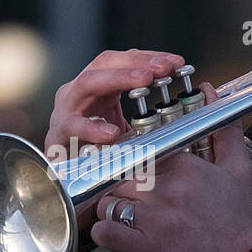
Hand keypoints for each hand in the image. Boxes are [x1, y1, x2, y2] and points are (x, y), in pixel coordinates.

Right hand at [44, 48, 185, 236]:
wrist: (74, 194)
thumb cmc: (105, 158)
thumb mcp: (131, 131)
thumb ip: (152, 114)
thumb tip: (194, 102)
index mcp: (96, 90)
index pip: (121, 60)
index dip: (149, 58)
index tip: (177, 63)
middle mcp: (77, 95)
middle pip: (103, 65)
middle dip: (135, 64)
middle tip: (163, 69)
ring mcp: (64, 114)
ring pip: (85, 85)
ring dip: (116, 79)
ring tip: (144, 82)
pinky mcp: (56, 140)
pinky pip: (71, 128)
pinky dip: (92, 129)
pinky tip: (113, 133)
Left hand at [91, 84, 251, 251]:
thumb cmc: (236, 223)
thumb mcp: (238, 170)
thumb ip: (224, 130)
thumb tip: (212, 93)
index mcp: (184, 166)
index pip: (140, 146)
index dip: (131, 155)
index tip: (134, 166)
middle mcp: (165, 188)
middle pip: (119, 172)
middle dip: (118, 181)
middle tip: (125, 191)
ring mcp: (153, 218)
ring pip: (108, 198)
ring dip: (110, 205)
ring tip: (122, 212)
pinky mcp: (145, 247)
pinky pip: (106, 231)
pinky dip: (104, 233)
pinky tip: (116, 234)